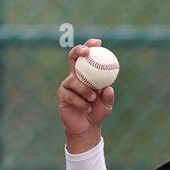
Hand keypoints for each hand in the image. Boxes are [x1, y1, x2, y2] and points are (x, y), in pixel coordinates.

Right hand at [58, 37, 114, 151]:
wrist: (86, 127)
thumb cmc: (97, 112)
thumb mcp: (107, 104)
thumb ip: (108, 96)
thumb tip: (108, 88)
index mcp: (86, 74)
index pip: (86, 56)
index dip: (90, 46)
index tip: (98, 42)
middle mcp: (75, 76)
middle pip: (73, 58)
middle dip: (78, 51)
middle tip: (87, 53)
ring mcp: (66, 85)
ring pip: (73, 80)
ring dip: (84, 88)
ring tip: (93, 98)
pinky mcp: (61, 95)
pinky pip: (70, 95)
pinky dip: (81, 102)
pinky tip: (87, 108)